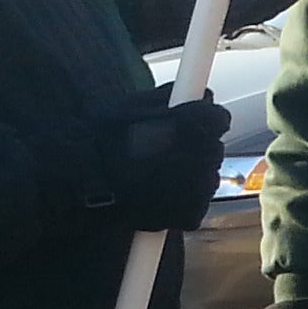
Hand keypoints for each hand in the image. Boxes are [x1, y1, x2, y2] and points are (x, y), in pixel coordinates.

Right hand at [90, 91, 228, 231]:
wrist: (87, 185)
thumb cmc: (103, 142)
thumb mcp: (131, 106)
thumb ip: (170, 97)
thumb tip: (201, 93)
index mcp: (196, 124)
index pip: (219, 118)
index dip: (203, 121)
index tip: (187, 125)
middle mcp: (206, 155)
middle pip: (213, 148)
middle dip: (195, 148)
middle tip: (163, 152)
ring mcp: (201, 188)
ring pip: (207, 177)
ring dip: (190, 175)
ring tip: (156, 175)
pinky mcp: (193, 214)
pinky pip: (196, 204)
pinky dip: (182, 202)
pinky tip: (157, 196)